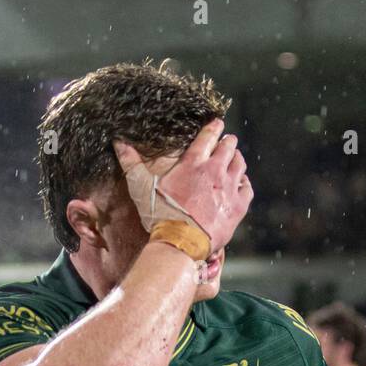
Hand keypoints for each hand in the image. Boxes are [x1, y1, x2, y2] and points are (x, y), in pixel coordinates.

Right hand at [113, 118, 252, 252]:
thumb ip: (130, 163)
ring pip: (240, 165)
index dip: (214, 127)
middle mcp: (214, 171)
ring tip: (235, 158)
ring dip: (238, 159)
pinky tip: (241, 182)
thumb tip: (118, 142)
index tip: (217, 123)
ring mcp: (228, 189)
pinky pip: (247, 188)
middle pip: (228, 148)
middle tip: (228, 141)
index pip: (207, 137)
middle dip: (228, 142)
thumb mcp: (141, 187)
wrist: (180, 242)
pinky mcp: (238, 207)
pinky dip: (245, 182)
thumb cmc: (160, 214)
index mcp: (193, 163)